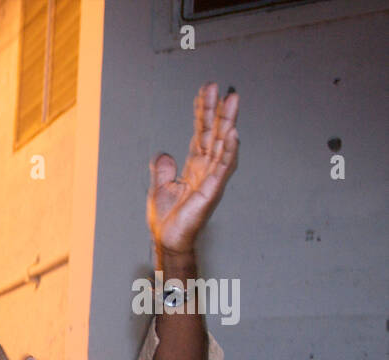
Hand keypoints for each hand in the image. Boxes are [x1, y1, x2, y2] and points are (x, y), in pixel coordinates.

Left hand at [147, 82, 239, 256]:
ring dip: (228, 122)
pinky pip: (223, 167)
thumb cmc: (167, 219)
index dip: (202, 112)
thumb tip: (164, 154)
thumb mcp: (159, 187)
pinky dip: (229, 150)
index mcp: (195, 166)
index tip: (205, 91)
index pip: (201, 133)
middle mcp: (206, 168)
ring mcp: (212, 178)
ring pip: (222, 144)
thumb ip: (162, 169)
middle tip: (218, 86)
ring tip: (232, 100)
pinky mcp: (213, 190)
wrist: (167, 240)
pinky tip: (233, 134)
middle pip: (213, 133)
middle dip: (216, 110)